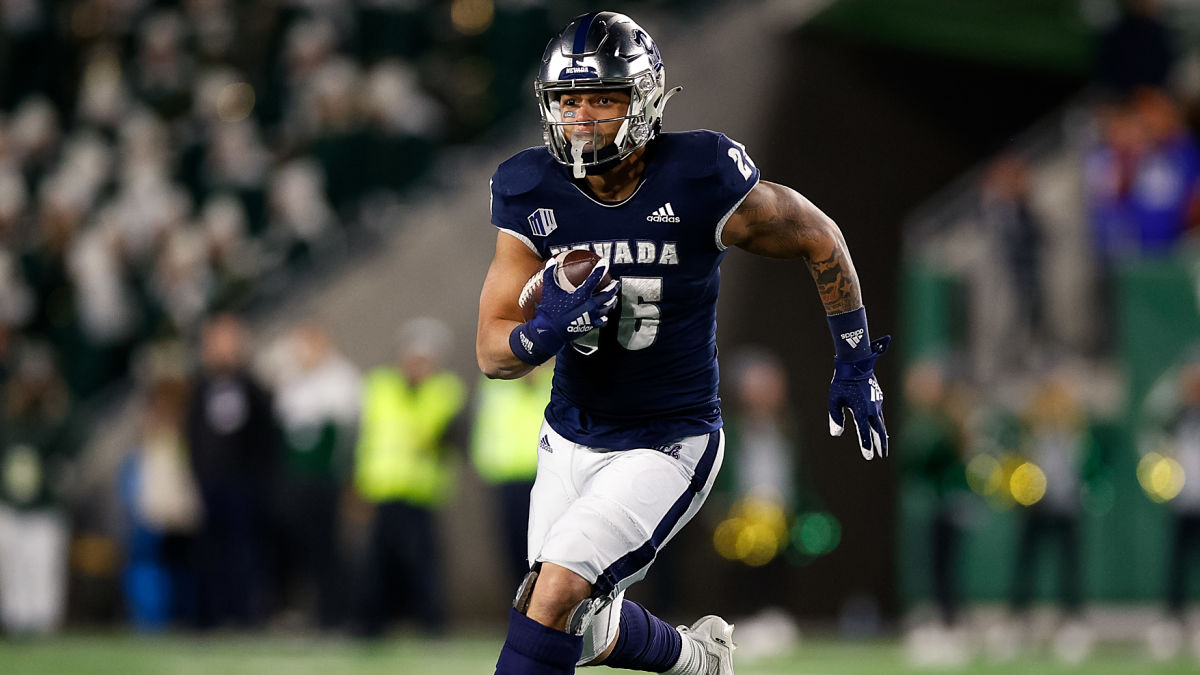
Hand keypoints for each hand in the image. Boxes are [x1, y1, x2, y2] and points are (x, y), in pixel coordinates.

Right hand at [510, 259, 618, 363]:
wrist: (551, 333)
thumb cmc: (550, 311)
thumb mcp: (549, 291)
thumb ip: (550, 274)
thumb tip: (551, 261)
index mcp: (581, 295)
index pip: (594, 279)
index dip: (600, 269)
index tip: (605, 263)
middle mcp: (590, 305)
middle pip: (607, 294)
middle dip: (613, 287)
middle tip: (616, 283)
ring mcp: (591, 316)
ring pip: (607, 307)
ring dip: (612, 301)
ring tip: (614, 298)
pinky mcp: (590, 326)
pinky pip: (602, 321)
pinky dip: (604, 317)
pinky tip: (605, 316)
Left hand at [828, 335, 889, 459]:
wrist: (856, 364)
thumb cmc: (842, 382)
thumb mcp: (834, 400)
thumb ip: (835, 417)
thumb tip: (836, 433)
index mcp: (861, 411)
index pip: (864, 433)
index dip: (867, 446)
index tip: (870, 457)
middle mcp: (872, 409)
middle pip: (879, 430)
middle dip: (881, 444)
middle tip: (883, 455)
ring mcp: (877, 403)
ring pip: (881, 422)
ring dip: (881, 434)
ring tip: (882, 444)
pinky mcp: (878, 398)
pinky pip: (879, 414)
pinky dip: (880, 423)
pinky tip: (877, 427)